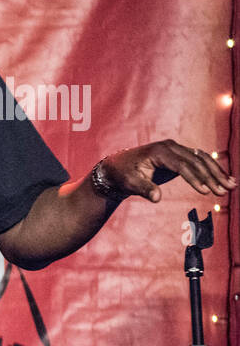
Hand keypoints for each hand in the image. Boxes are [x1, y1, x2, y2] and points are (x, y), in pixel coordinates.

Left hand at [104, 140, 237, 201]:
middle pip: (196, 161)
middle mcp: (170, 147)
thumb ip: (144, 189)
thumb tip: (156, 198)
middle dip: (211, 177)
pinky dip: (212, 170)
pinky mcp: (179, 155)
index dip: (194, 178)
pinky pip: (199, 161)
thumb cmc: (122, 175)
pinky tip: (224, 179)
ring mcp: (176, 149)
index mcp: (159, 151)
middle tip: (225, 191)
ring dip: (217, 172)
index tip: (204, 191)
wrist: (117, 167)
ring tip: (231, 186)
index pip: (182, 165)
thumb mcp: (130, 183)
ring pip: (202, 159)